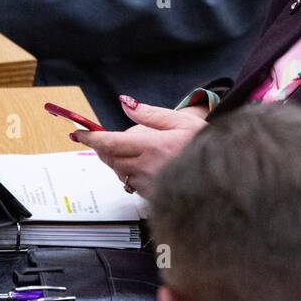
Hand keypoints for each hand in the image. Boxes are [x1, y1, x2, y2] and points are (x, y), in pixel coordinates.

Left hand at [72, 96, 207, 195]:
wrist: (223, 174)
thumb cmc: (204, 144)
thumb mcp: (180, 121)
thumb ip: (149, 114)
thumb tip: (124, 103)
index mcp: (151, 146)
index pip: (110, 142)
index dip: (91, 138)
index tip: (77, 133)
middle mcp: (145, 168)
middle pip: (110, 158)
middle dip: (103, 147)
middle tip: (105, 137)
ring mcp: (148, 185)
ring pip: (119, 171)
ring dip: (117, 159)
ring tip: (138, 148)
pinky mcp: (151, 197)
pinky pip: (130, 183)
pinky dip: (130, 172)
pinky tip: (147, 164)